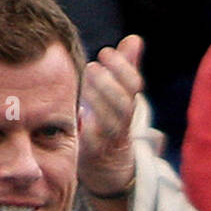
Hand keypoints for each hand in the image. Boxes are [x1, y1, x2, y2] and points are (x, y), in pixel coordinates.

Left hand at [78, 34, 142, 197]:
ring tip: (83, 80)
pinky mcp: (92, 156)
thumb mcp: (118, 96)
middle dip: (110, 85)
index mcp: (127, 107)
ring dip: (98, 101)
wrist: (108, 170)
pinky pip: (91, 144)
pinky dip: (85, 128)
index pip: (133, 87)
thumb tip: (135, 39)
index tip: (105, 52)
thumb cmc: (108, 124)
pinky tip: (75, 111)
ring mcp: (108, 142)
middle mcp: (121, 125)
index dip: (123, 69)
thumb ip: (125, 69)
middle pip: (124, 105)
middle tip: (92, 66)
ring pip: (111, 123)